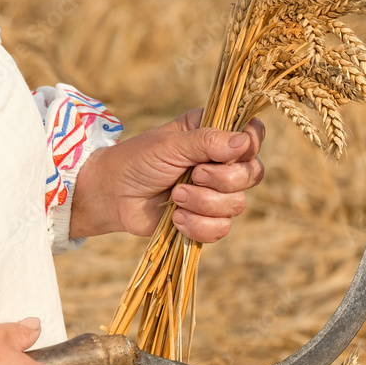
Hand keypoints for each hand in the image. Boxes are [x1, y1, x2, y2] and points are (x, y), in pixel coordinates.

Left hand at [69, 109, 264, 242]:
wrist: (112, 195)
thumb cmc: (137, 160)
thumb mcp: (170, 144)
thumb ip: (207, 141)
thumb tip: (244, 143)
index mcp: (215, 135)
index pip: (253, 136)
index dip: (251, 145)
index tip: (232, 151)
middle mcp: (221, 163)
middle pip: (252, 174)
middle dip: (222, 179)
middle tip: (193, 174)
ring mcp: (216, 194)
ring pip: (237, 205)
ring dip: (203, 203)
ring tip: (175, 197)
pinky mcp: (206, 220)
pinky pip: (221, 229)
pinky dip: (197, 225)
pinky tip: (177, 219)